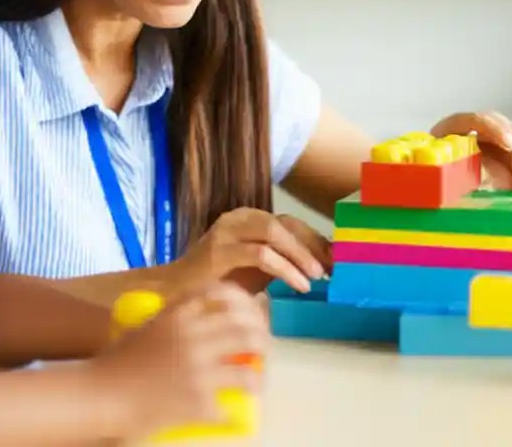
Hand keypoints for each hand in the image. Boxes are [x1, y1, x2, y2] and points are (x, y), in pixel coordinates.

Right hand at [92, 283, 269, 438]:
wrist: (100, 394)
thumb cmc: (116, 362)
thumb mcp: (145, 327)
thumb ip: (173, 317)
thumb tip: (200, 318)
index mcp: (179, 315)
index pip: (225, 296)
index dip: (245, 304)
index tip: (251, 314)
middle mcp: (194, 337)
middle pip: (245, 329)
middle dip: (261, 338)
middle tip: (262, 349)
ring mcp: (199, 369)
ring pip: (247, 369)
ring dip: (257, 377)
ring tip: (257, 382)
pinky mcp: (198, 401)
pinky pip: (228, 408)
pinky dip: (231, 413)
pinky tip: (232, 415)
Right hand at [171, 209, 330, 296]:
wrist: (175, 293)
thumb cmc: (218, 284)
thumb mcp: (257, 270)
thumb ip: (283, 262)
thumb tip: (322, 266)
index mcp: (248, 219)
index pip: (290, 223)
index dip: (315, 240)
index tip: (335, 260)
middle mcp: (238, 218)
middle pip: (285, 223)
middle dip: (312, 245)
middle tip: (331, 268)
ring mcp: (227, 231)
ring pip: (274, 231)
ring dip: (300, 254)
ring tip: (317, 276)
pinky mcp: (220, 251)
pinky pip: (261, 254)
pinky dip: (285, 269)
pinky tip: (299, 284)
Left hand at [430, 111, 511, 190]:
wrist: (426, 188)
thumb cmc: (427, 180)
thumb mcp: (437, 177)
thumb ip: (456, 177)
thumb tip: (479, 182)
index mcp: (450, 130)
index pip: (474, 120)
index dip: (494, 128)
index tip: (510, 144)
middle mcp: (473, 132)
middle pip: (503, 129)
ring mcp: (490, 142)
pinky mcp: (503, 155)